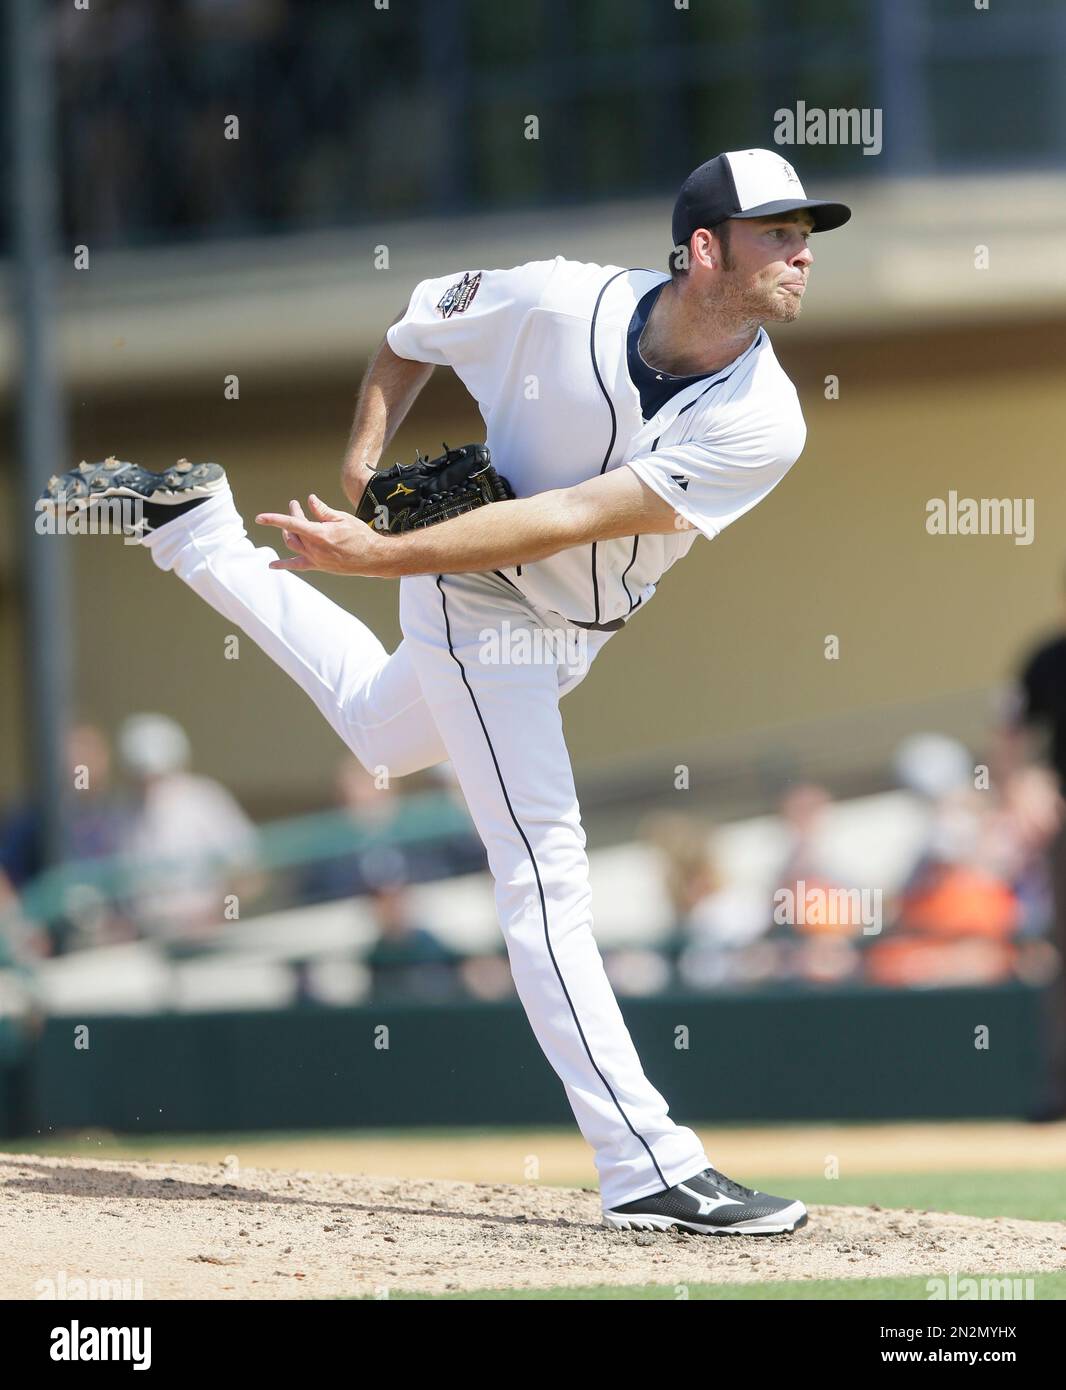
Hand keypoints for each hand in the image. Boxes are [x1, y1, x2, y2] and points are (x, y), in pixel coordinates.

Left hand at [256, 494, 390, 575]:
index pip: (291, 524)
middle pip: (293, 532)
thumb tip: (309, 500)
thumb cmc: (360, 536)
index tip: (260, 517)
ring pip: (293, 545)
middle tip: (295, 505)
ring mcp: (315, 559)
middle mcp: (314, 549)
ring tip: (289, 525)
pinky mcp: (318, 566)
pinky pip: (297, 565)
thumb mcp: (342, 518)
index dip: (274, 520)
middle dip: (291, 516)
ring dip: (288, 534)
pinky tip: (272, 565)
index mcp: (319, 534)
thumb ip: (322, 510)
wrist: (372, 557)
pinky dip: (284, 564)